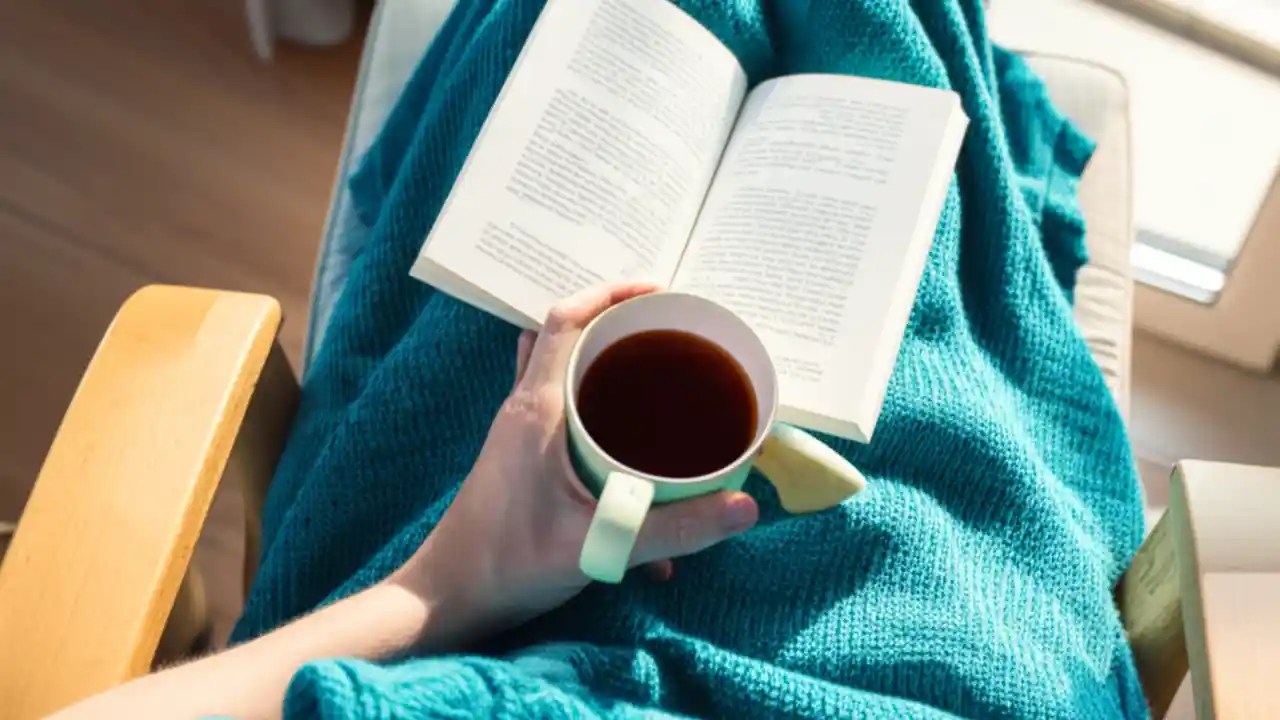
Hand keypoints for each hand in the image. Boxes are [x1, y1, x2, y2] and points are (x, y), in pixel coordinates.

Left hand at [392, 283, 758, 648]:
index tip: (655, 291)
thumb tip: (745, 507)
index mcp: (536, 410)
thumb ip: (674, 529)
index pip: (562, 322)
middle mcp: (525, 409)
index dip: (606, 293)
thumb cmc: (509, 564)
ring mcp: (520, 431)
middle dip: (615, 325)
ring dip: (601, 364)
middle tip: (667, 331)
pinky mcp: (524, 456)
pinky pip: (561, 410)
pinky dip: (593, 410)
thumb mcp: (599, 545)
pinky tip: (632, 453)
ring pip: (561, 371)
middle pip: (566, 338)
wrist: (451, 596)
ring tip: (654, 372)